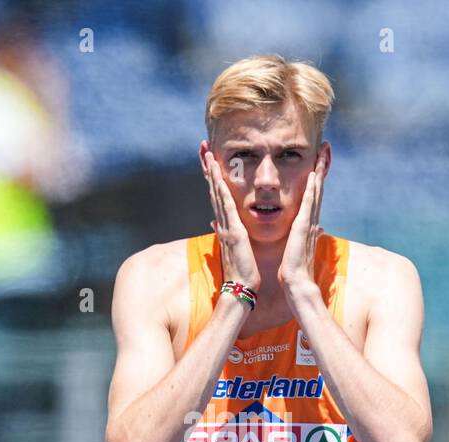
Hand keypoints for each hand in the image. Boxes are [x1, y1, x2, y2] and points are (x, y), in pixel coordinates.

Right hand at [202, 149, 259, 290]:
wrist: (242, 287)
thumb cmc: (244, 271)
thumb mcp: (237, 249)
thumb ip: (229, 236)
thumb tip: (217, 227)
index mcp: (228, 225)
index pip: (219, 196)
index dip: (214, 177)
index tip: (212, 159)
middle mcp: (224, 223)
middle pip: (214, 190)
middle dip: (209, 168)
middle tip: (204, 147)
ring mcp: (227, 226)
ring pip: (217, 194)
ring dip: (212, 173)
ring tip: (208, 154)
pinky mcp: (233, 232)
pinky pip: (226, 207)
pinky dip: (221, 192)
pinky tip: (218, 177)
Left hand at [277, 154, 324, 294]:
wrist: (297, 284)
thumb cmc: (295, 270)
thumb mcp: (299, 248)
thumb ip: (307, 236)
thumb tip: (319, 229)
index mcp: (308, 225)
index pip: (313, 197)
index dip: (317, 179)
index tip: (318, 162)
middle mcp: (311, 220)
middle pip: (318, 189)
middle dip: (321, 168)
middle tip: (325, 148)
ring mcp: (309, 223)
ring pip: (316, 192)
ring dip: (320, 172)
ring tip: (322, 153)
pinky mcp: (304, 228)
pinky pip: (308, 204)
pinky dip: (312, 189)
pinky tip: (314, 174)